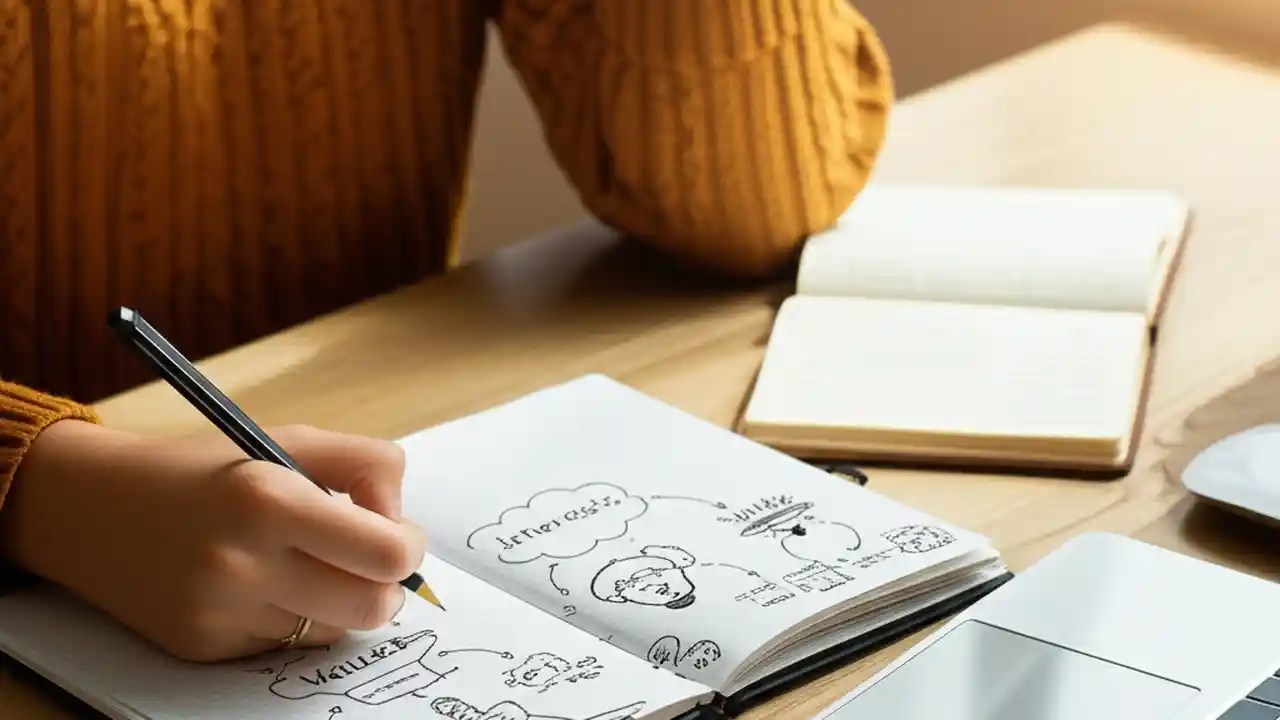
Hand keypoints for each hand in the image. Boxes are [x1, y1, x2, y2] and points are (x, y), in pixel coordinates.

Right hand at [0, 421, 426, 661]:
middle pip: (372, 607)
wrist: (92, 509)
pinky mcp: (204, 648)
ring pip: (332, 629)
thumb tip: (402, 522)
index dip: (408, 546)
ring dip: (333, 600)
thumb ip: (366, 465)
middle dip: (386, 585)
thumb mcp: (289, 439)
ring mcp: (220, 612)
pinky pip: (285, 646)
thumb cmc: (206, 468)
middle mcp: (243, 562)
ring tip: (297, 562)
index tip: (396, 531)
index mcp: (269, 498)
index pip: (387, 553)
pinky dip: (289, 617)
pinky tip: (257, 585)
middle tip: (368, 559)